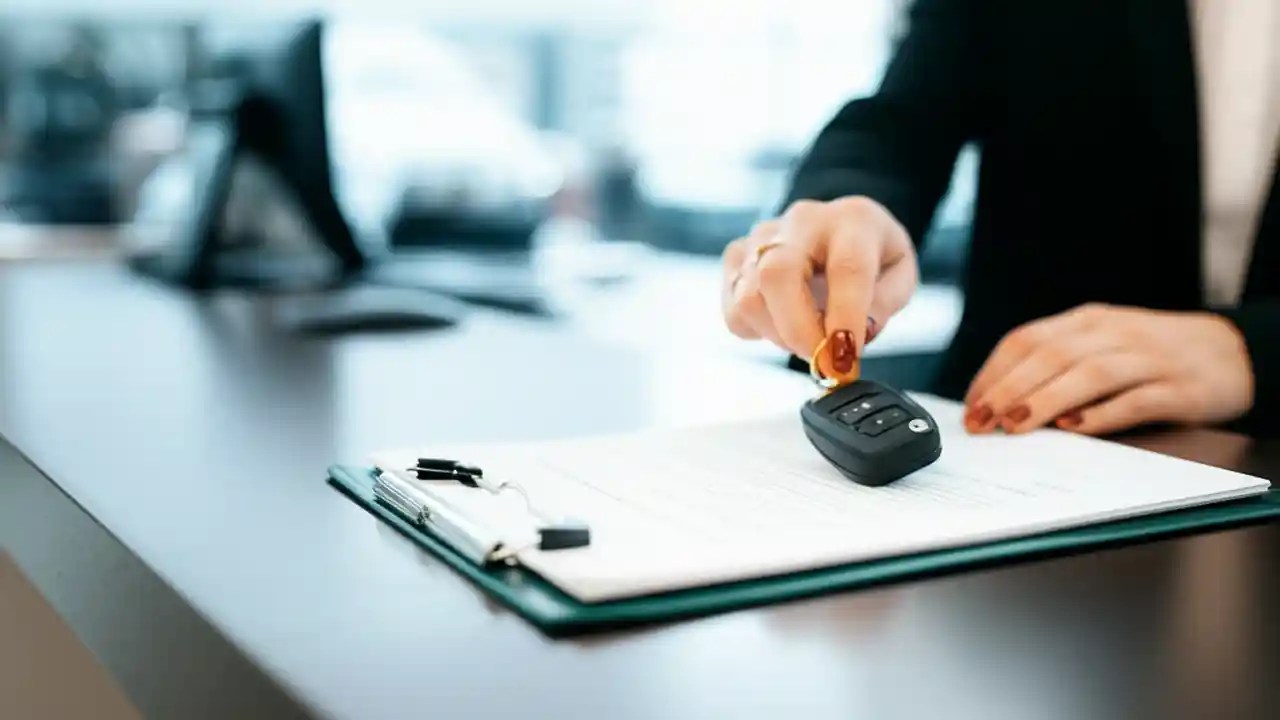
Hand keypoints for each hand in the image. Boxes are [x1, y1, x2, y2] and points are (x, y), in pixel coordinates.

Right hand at [720, 197, 917, 378]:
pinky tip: (782, 324)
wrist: (839, 227)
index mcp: (853, 221)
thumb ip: (884, 302)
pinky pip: (734, 308)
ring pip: (750, 296)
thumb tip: (851, 334)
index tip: (845, 359)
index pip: (847, 267)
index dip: (845, 317)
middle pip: (778, 273)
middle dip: (798, 331)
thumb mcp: (899, 273)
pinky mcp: (736, 256)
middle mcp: (803, 222)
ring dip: (779, 335)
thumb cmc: (871, 254)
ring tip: (807, 338)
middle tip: (820, 362)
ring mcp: (762, 237)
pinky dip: (757, 330)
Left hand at [963, 303, 1254, 435]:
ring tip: (1013, 425)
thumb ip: (1057, 363)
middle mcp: (1114, 333)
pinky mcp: (1179, 389)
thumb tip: (998, 401)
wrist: (1233, 351)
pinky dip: (1102, 414)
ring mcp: (1148, 359)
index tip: (970, 405)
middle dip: (1009, 388)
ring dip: (1045, 400)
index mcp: (1087, 320)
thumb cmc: (1150, 354)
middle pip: (1051, 355)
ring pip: (1088, 374)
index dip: (994, 372)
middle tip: (980, 421)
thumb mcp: (1101, 344)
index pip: (1027, 339)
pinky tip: (1074, 428)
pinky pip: (1135, 400)